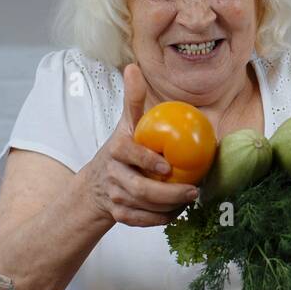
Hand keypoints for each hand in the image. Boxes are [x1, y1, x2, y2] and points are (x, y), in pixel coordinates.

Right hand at [83, 63, 199, 226]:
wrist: (96, 183)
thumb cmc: (120, 149)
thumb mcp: (126, 123)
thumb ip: (134, 99)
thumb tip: (133, 68)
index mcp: (115, 150)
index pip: (130, 155)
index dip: (147, 161)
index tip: (168, 166)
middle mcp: (113, 174)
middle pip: (140, 189)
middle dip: (168, 194)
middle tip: (193, 191)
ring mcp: (115, 196)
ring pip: (143, 208)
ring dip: (169, 207)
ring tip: (189, 200)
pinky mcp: (119, 215)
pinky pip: (141, 222)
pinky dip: (160, 220)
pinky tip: (176, 213)